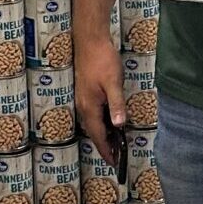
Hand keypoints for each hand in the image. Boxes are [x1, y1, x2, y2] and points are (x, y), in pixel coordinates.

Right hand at [75, 36, 125, 165]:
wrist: (89, 40)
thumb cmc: (102, 60)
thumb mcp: (113, 82)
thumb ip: (116, 104)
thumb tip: (119, 125)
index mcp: (90, 107)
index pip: (98, 135)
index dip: (106, 150)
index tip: (114, 163)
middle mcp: (84, 106)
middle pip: (94, 132)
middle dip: (105, 145)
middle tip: (117, 156)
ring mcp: (83, 99)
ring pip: (93, 123)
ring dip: (103, 134)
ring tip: (115, 143)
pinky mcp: (85, 92)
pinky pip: (93, 114)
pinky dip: (101, 123)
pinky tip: (110, 121)